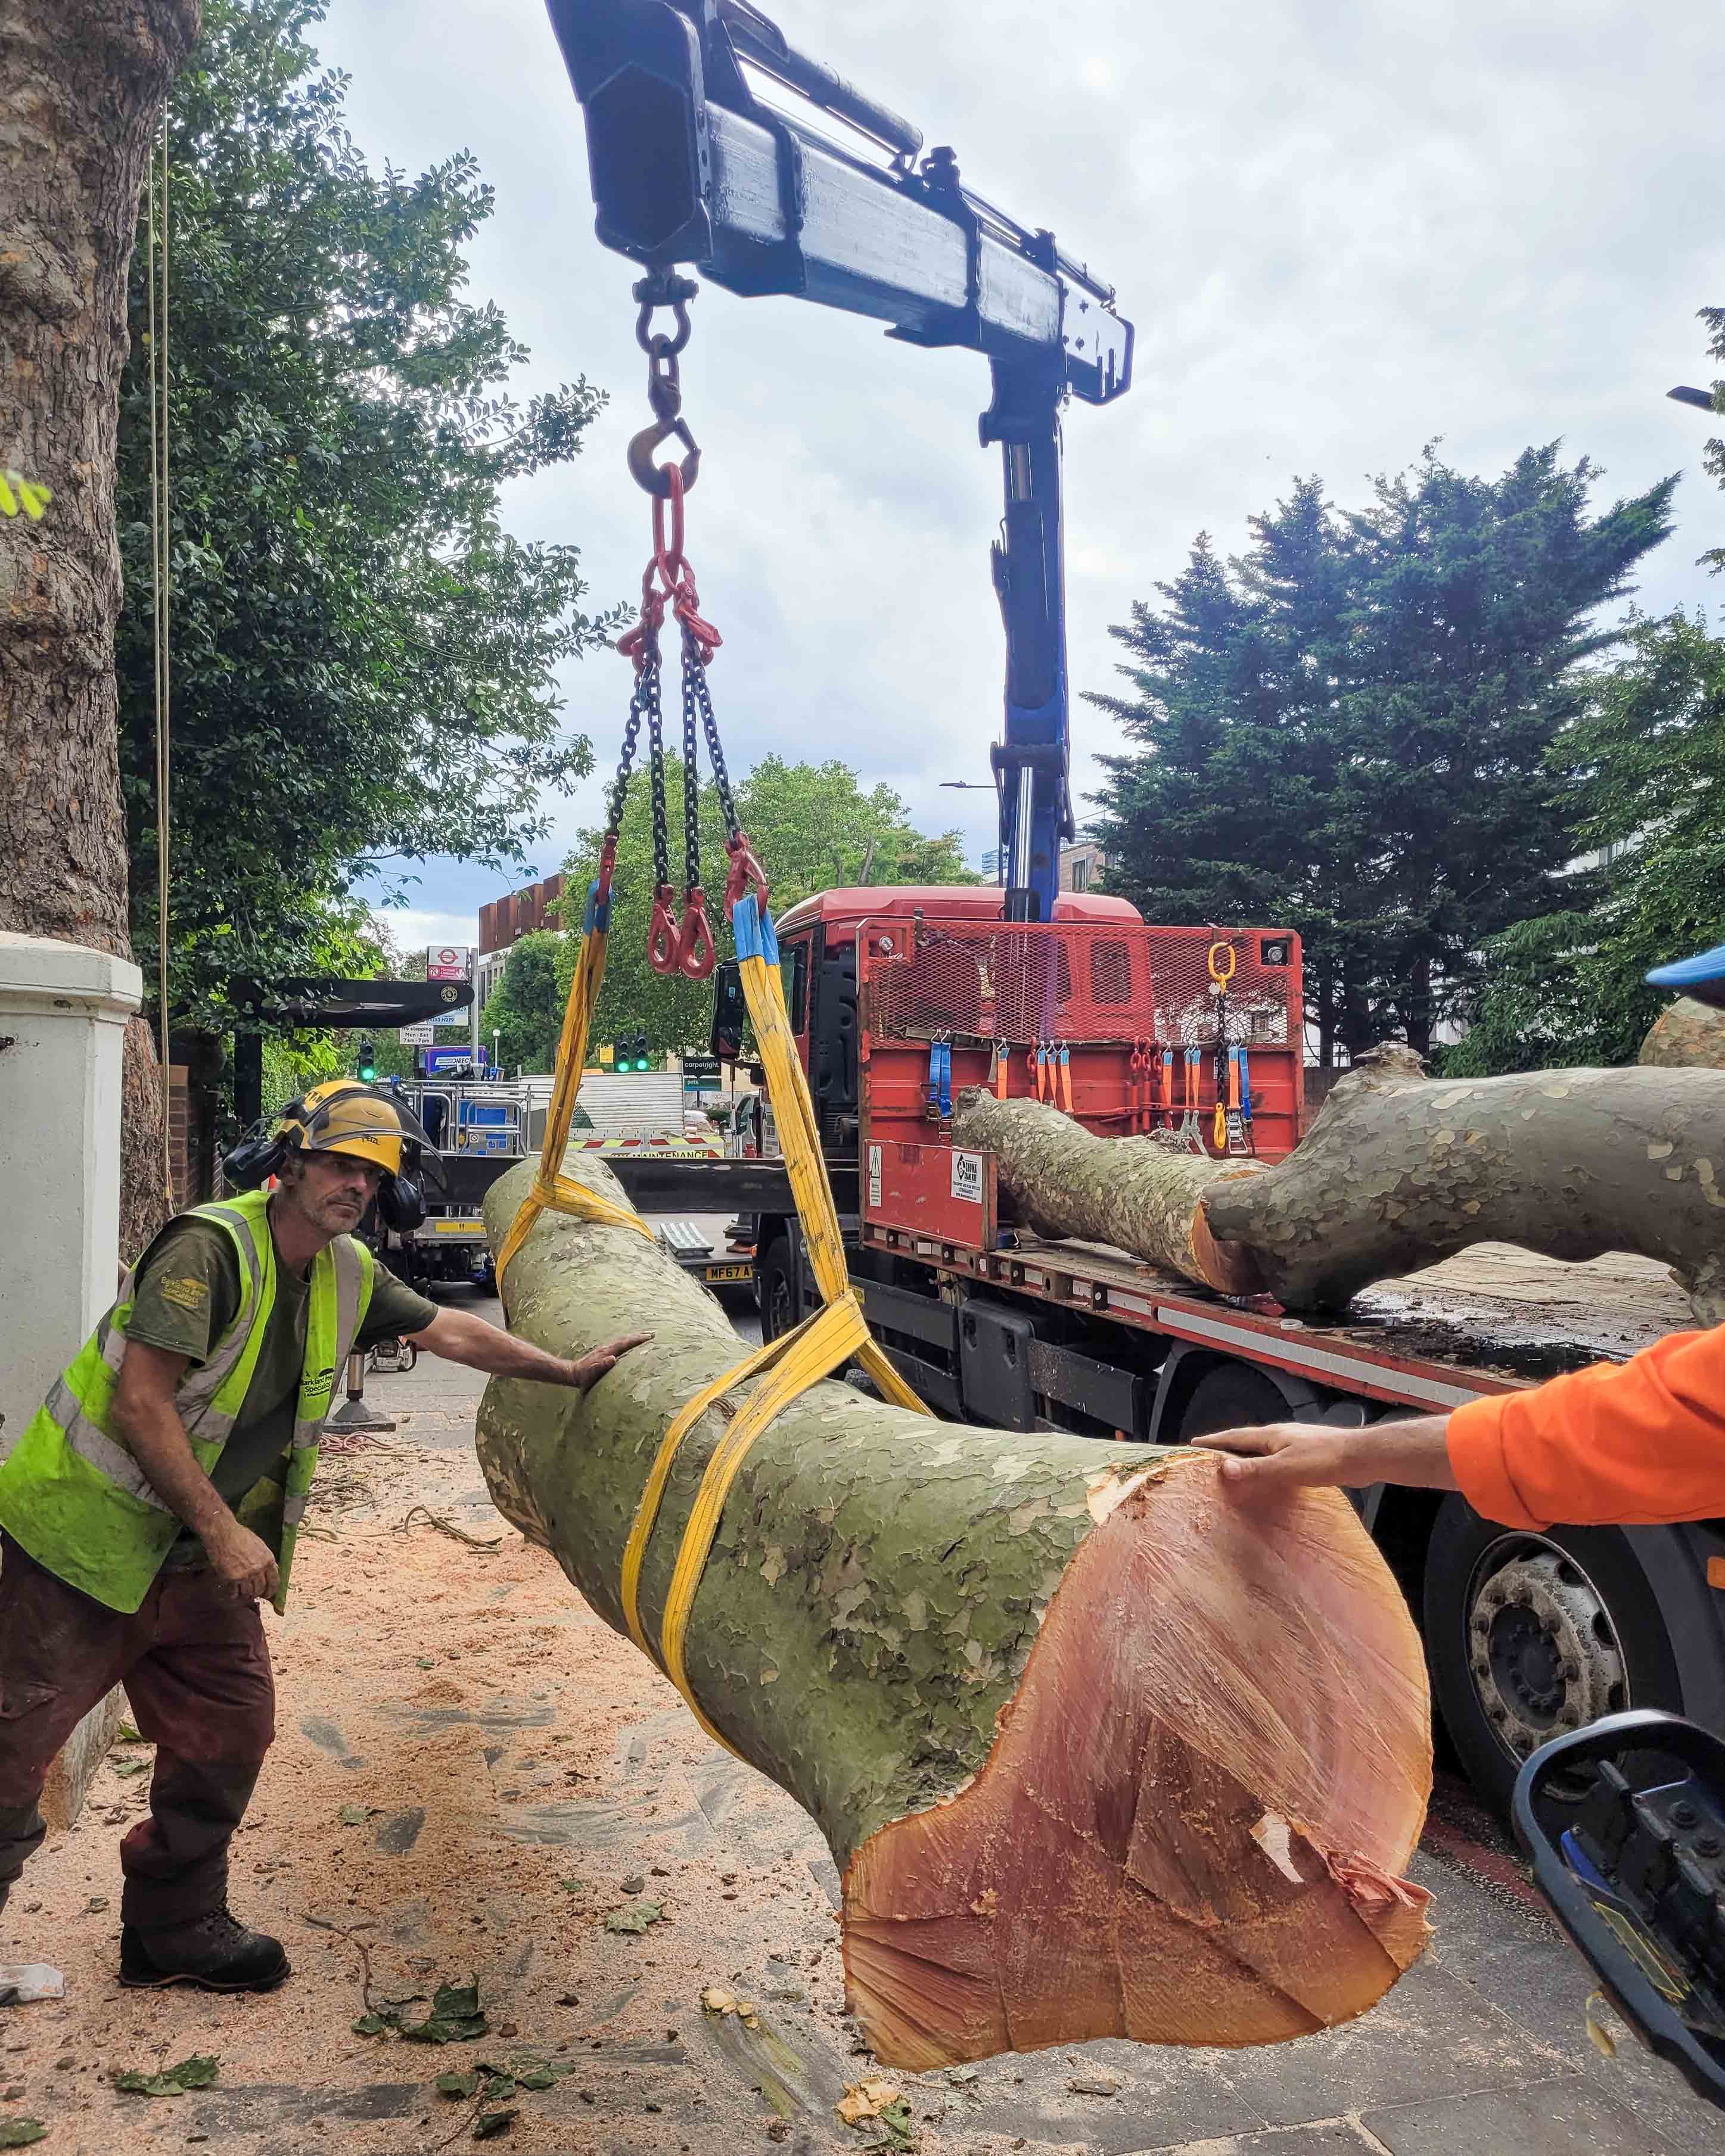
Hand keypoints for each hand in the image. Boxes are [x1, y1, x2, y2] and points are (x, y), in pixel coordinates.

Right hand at [204, 1521, 281, 1600]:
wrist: (223, 1533)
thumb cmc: (240, 1536)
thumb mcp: (260, 1545)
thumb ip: (266, 1559)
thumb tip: (273, 1569)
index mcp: (268, 1560)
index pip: (274, 1581)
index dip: (271, 1591)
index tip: (268, 1595)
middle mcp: (258, 1569)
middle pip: (260, 1589)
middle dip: (257, 1593)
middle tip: (253, 1594)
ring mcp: (244, 1575)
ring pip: (248, 1593)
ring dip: (245, 1594)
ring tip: (242, 1592)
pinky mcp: (231, 1578)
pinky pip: (234, 1592)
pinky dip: (233, 1594)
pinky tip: (232, 1592)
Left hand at [566, 1333, 653, 1391]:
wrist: (572, 1373)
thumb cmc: (583, 1377)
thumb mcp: (591, 1373)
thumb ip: (601, 1366)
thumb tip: (613, 1358)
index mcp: (607, 1352)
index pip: (625, 1344)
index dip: (637, 1340)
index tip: (649, 1336)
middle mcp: (607, 1348)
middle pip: (625, 1339)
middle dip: (639, 1336)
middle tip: (653, 1333)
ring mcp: (605, 1350)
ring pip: (622, 1341)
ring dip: (634, 1338)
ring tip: (645, 1336)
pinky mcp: (604, 1353)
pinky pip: (619, 1345)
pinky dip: (628, 1343)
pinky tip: (630, 1345)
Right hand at [1194, 1414, 1456, 1498]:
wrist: (1363, 1457)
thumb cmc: (1326, 1459)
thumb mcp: (1286, 1467)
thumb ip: (1256, 1470)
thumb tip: (1223, 1468)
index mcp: (1271, 1436)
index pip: (1234, 1437)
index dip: (1214, 1442)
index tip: (1194, 1444)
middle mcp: (1281, 1437)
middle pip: (1246, 1442)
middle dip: (1227, 1450)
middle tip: (1208, 1460)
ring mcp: (1295, 1445)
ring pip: (1263, 1453)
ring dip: (1247, 1460)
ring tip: (1234, 1472)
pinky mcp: (1307, 1457)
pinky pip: (1277, 1462)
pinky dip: (1265, 1469)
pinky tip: (1269, 1481)